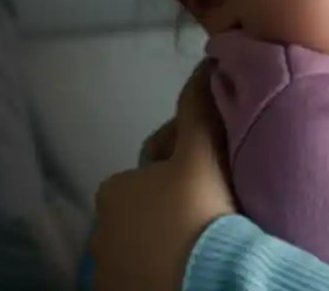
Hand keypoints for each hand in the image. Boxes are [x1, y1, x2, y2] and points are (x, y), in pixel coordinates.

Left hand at [90, 60, 235, 290]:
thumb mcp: (202, 154)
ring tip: (216, 232)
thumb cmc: (196, 213)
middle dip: (184, 194)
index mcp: (114, 186)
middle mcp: (101, 225)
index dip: (197, 153)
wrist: (199, 285)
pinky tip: (197, 260)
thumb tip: (206, 60)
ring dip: (179, 230)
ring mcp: (108, 266)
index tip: (227, 164)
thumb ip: (200, 108)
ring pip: (155, 235)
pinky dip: (171, 262)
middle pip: (157, 198)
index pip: (161, 158)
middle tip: (225, 197)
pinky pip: (151, 268)